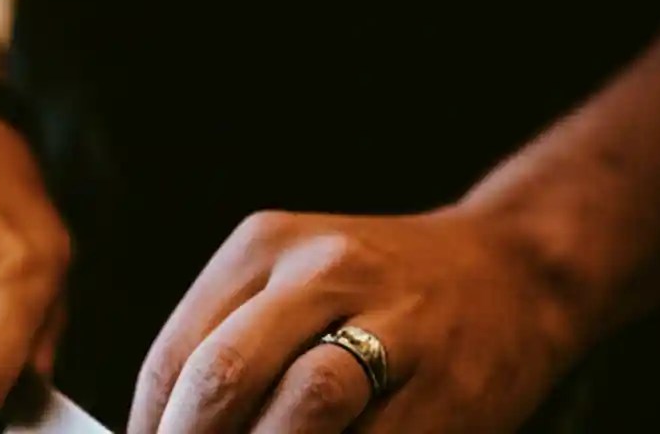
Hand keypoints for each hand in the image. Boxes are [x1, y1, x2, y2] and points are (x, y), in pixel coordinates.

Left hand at [127, 209, 581, 433]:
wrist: (509, 272)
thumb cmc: (374, 288)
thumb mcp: (289, 278)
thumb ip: (226, 342)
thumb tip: (163, 428)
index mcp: (267, 245)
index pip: (178, 351)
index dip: (150, 424)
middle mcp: (326, 272)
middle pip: (226, 373)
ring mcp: (394, 327)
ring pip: (303, 409)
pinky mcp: (447, 388)